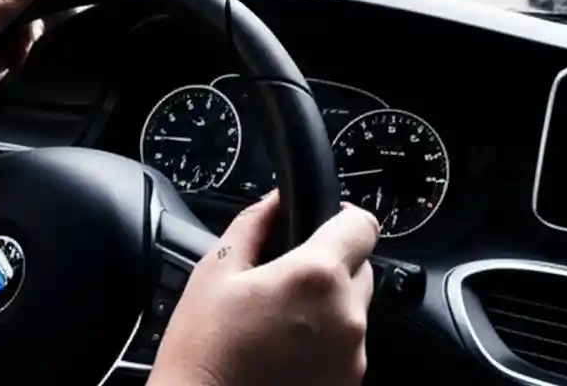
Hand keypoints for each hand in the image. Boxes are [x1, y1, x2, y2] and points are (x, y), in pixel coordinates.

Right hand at [149, 193, 379, 385]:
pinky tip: (286, 352)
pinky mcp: (348, 385)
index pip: (364, 225)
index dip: (345, 216)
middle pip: (361, 268)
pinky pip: (348, 348)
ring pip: (354, 311)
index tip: (326, 221)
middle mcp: (346, 317)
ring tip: (280, 324)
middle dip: (330, 267)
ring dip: (328, 308)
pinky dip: (326, 344)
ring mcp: (352, 357)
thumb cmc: (202, 351)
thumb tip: (277, 199)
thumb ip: (255, 222)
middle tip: (286, 282)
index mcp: (315, 277)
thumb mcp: (216, 270)